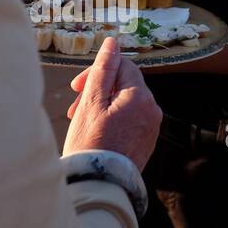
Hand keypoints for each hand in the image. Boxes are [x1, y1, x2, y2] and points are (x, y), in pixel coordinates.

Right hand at [62, 37, 161, 170]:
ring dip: (102, 105)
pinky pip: (130, 120)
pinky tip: (95, 132)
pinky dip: (112, 120)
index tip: (76, 87)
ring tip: (81, 121)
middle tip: (74, 107)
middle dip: (97, 91)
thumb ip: (103, 69)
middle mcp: (152, 110)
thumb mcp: (91, 101)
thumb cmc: (91, 142)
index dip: (97, 71)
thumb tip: (112, 43)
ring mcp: (151, 128)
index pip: (122, 66)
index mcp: (140, 97)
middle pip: (124, 85)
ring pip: (125, 103)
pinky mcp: (146, 142)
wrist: (100, 184)